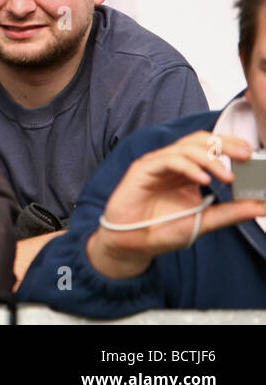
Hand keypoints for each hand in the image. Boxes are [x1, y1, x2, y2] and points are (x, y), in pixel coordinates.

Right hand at [87, 131, 265, 278]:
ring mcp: (158, 164)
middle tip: (247, 155)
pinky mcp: (143, 168)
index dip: (232, 147)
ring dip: (210, 159)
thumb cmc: (163, 230)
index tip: (254, 157)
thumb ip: (232, 212)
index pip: (211, 148)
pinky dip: (189, 167)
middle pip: (200, 140)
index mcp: (188, 172)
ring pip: (186, 147)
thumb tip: (263, 206)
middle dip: (225, 144)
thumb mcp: (205, 221)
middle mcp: (173, 164)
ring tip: (228, 176)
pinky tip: (203, 180)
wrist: (132, 243)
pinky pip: (168, 159)